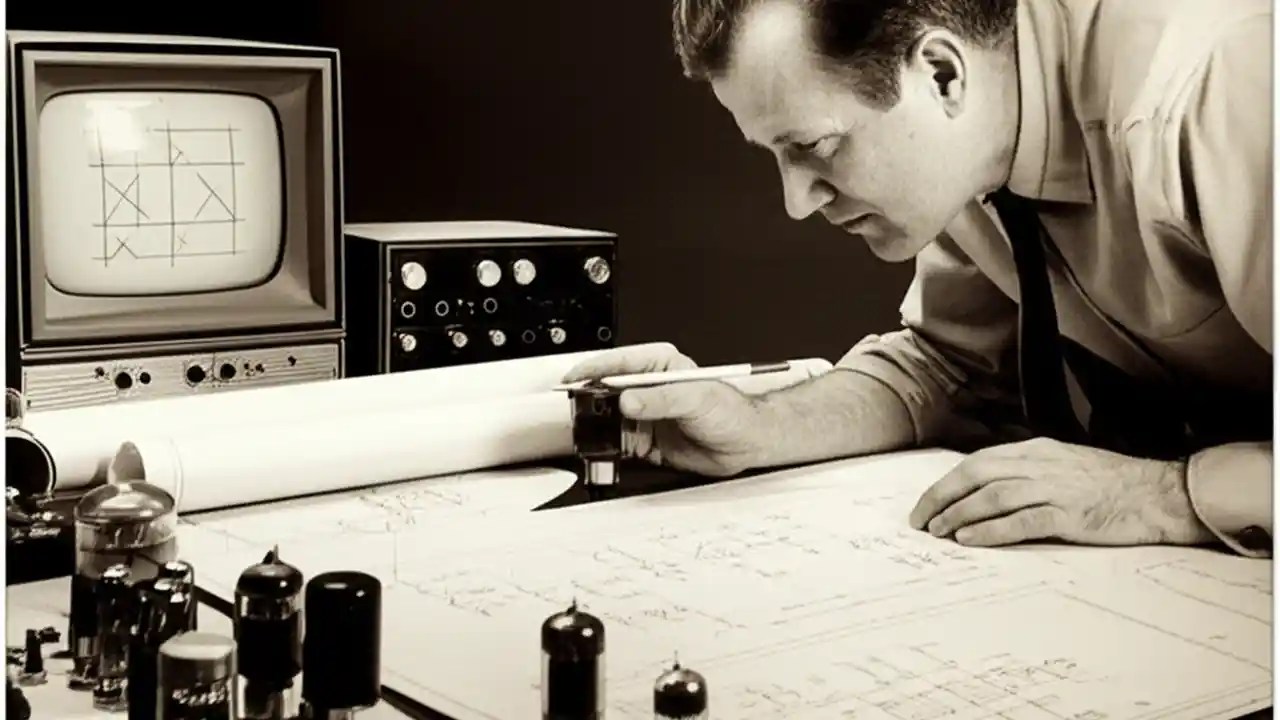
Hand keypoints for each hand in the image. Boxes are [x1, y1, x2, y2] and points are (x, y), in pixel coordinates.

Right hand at [561, 344, 764, 475]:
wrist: (746, 443)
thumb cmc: (731, 411)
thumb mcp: (695, 398)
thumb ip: (660, 399)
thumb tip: (628, 399)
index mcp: (659, 365)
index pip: (618, 363)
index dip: (593, 369)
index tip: (574, 379)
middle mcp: (647, 388)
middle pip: (605, 390)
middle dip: (589, 401)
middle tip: (576, 410)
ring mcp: (644, 414)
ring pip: (608, 419)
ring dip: (598, 427)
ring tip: (588, 433)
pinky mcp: (645, 440)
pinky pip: (618, 443)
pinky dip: (610, 448)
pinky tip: (607, 450)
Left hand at [908, 437, 1215, 547]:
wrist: (1159, 493)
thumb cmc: (1112, 483)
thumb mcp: (1064, 464)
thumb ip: (1028, 472)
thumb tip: (987, 490)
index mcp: (1036, 451)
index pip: (978, 463)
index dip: (947, 484)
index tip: (926, 504)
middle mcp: (1040, 465)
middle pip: (976, 475)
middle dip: (941, 497)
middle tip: (920, 521)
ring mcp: (1055, 488)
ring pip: (992, 496)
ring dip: (959, 514)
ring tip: (938, 531)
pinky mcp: (1070, 514)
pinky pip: (1020, 521)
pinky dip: (990, 530)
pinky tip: (969, 539)